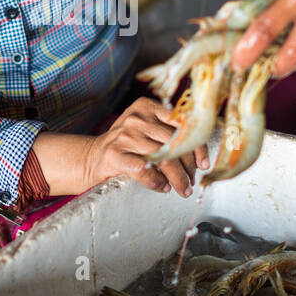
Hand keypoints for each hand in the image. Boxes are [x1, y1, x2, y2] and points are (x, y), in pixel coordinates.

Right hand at [82, 97, 209, 196]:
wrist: (92, 157)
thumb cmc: (126, 146)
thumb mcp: (146, 130)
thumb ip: (168, 133)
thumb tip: (199, 154)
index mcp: (147, 107)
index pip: (182, 124)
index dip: (197, 145)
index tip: (204, 163)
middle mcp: (136, 118)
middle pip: (174, 143)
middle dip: (188, 167)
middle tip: (191, 182)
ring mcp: (124, 136)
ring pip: (163, 158)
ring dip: (177, 178)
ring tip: (182, 189)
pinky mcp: (114, 155)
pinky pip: (144, 170)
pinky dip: (157, 181)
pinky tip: (162, 187)